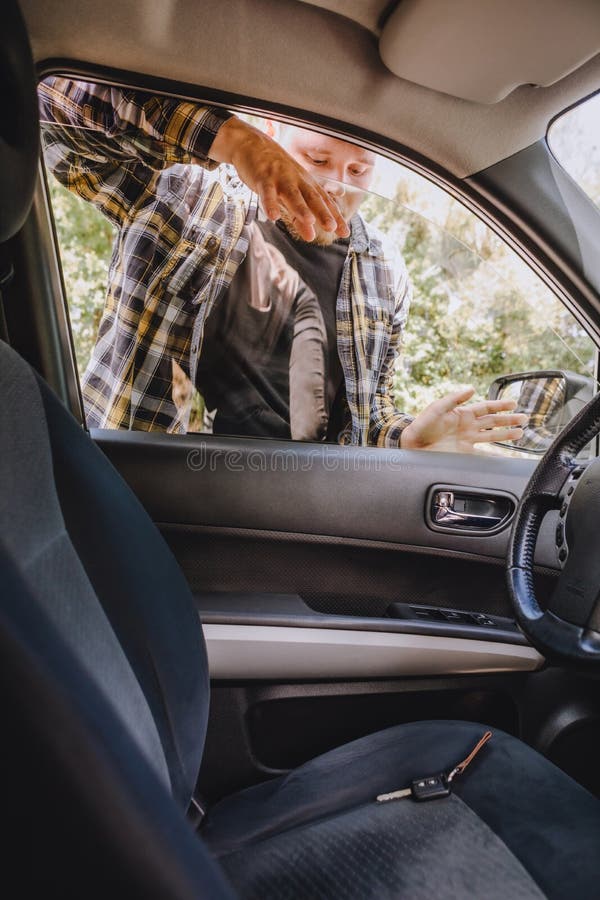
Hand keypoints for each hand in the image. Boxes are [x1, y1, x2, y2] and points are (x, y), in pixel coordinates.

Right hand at [208, 117, 348, 241]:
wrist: (252, 144)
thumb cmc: (274, 171)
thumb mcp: (289, 194)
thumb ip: (299, 216)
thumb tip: (311, 236)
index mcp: (305, 184)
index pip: (324, 202)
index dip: (335, 217)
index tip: (345, 233)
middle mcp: (296, 181)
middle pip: (312, 198)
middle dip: (323, 213)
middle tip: (332, 228)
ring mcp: (280, 179)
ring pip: (292, 194)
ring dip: (301, 208)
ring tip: (309, 222)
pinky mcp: (263, 178)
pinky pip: (266, 193)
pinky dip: (269, 204)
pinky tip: (273, 217)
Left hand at [400, 387, 527, 452]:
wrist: (413, 446)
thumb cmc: (422, 425)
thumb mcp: (437, 408)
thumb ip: (454, 399)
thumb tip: (472, 388)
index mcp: (463, 414)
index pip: (486, 407)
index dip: (500, 405)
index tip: (514, 403)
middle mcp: (468, 427)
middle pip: (493, 422)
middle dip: (509, 420)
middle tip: (524, 418)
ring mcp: (467, 441)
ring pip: (492, 436)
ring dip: (506, 435)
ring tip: (520, 434)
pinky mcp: (465, 454)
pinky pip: (483, 454)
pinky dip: (495, 456)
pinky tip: (505, 457)